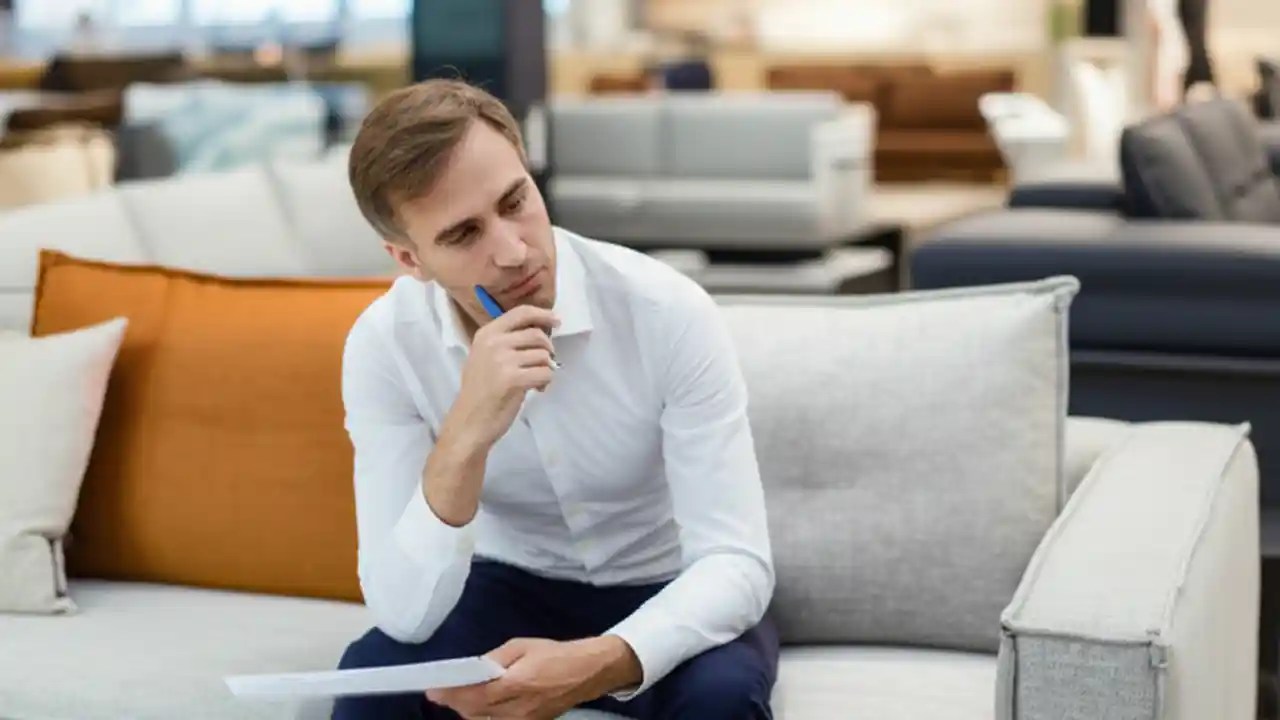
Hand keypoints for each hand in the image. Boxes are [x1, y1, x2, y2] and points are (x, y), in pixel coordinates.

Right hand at [424, 305, 557, 526]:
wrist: (469, 422)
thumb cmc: (480, 391)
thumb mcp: (485, 357)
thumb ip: (506, 341)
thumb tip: (540, 329)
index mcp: (486, 334)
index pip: (521, 313)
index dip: (543, 314)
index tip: (556, 321)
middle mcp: (494, 343)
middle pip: (537, 335)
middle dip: (548, 350)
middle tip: (545, 363)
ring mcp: (502, 360)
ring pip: (543, 355)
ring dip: (546, 369)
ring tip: (536, 381)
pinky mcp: (513, 379)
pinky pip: (545, 373)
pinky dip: (546, 382)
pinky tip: (536, 389)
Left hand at [426, 637, 639, 719]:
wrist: (588, 671)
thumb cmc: (555, 654)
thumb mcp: (521, 646)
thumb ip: (494, 659)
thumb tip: (473, 668)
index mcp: (515, 686)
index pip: (473, 696)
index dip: (450, 695)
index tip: (432, 690)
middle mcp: (517, 710)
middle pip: (475, 713)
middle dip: (456, 703)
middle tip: (442, 691)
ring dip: (469, 710)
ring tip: (459, 696)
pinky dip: (485, 715)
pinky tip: (482, 704)